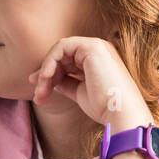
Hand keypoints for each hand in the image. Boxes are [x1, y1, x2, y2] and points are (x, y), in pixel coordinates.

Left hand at [30, 36, 148, 126]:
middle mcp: (98, 50)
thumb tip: (45, 79)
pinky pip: (61, 48)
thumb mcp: (79, 92)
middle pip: (61, 57)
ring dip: (46, 72)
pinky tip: (46, 78)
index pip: (67, 62)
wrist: (120, 113)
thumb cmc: (104, 107)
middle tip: (38, 96)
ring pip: (59, 52)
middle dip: (45, 76)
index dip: (50, 76)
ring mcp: (95, 46)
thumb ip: (65, 82)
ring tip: (41, 93)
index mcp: (97, 60)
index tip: (39, 94)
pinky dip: (50, 62)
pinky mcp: (91, 46)